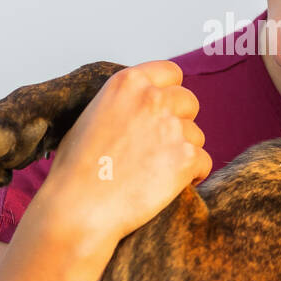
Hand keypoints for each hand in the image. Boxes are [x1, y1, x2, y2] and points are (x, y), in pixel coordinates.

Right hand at [29, 60, 210, 252]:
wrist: (79, 207)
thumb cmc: (76, 168)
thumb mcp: (91, 116)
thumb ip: (122, 103)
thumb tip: (140, 106)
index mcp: (128, 83)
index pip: (171, 72)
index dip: (169, 92)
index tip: (164, 110)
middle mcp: (153, 99)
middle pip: (188, 102)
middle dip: (179, 122)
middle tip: (158, 147)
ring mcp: (172, 127)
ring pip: (196, 135)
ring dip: (182, 151)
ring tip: (154, 172)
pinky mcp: (186, 157)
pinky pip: (203, 162)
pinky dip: (192, 175)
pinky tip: (168, 186)